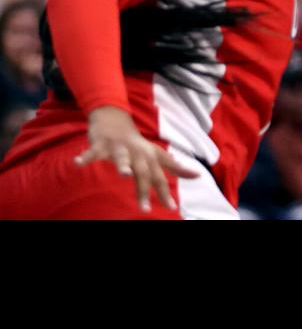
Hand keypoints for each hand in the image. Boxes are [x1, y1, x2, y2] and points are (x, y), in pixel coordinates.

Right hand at [74, 106, 200, 212]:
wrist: (116, 120)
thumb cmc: (138, 144)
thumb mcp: (157, 154)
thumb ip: (175, 167)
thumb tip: (197, 175)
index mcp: (150, 158)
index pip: (159, 177)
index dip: (165, 192)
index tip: (171, 207)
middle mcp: (137, 153)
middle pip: (142, 172)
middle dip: (144, 189)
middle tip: (145, 208)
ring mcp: (119, 148)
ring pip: (122, 157)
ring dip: (123, 165)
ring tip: (125, 175)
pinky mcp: (101, 143)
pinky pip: (92, 151)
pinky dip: (85, 157)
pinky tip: (77, 164)